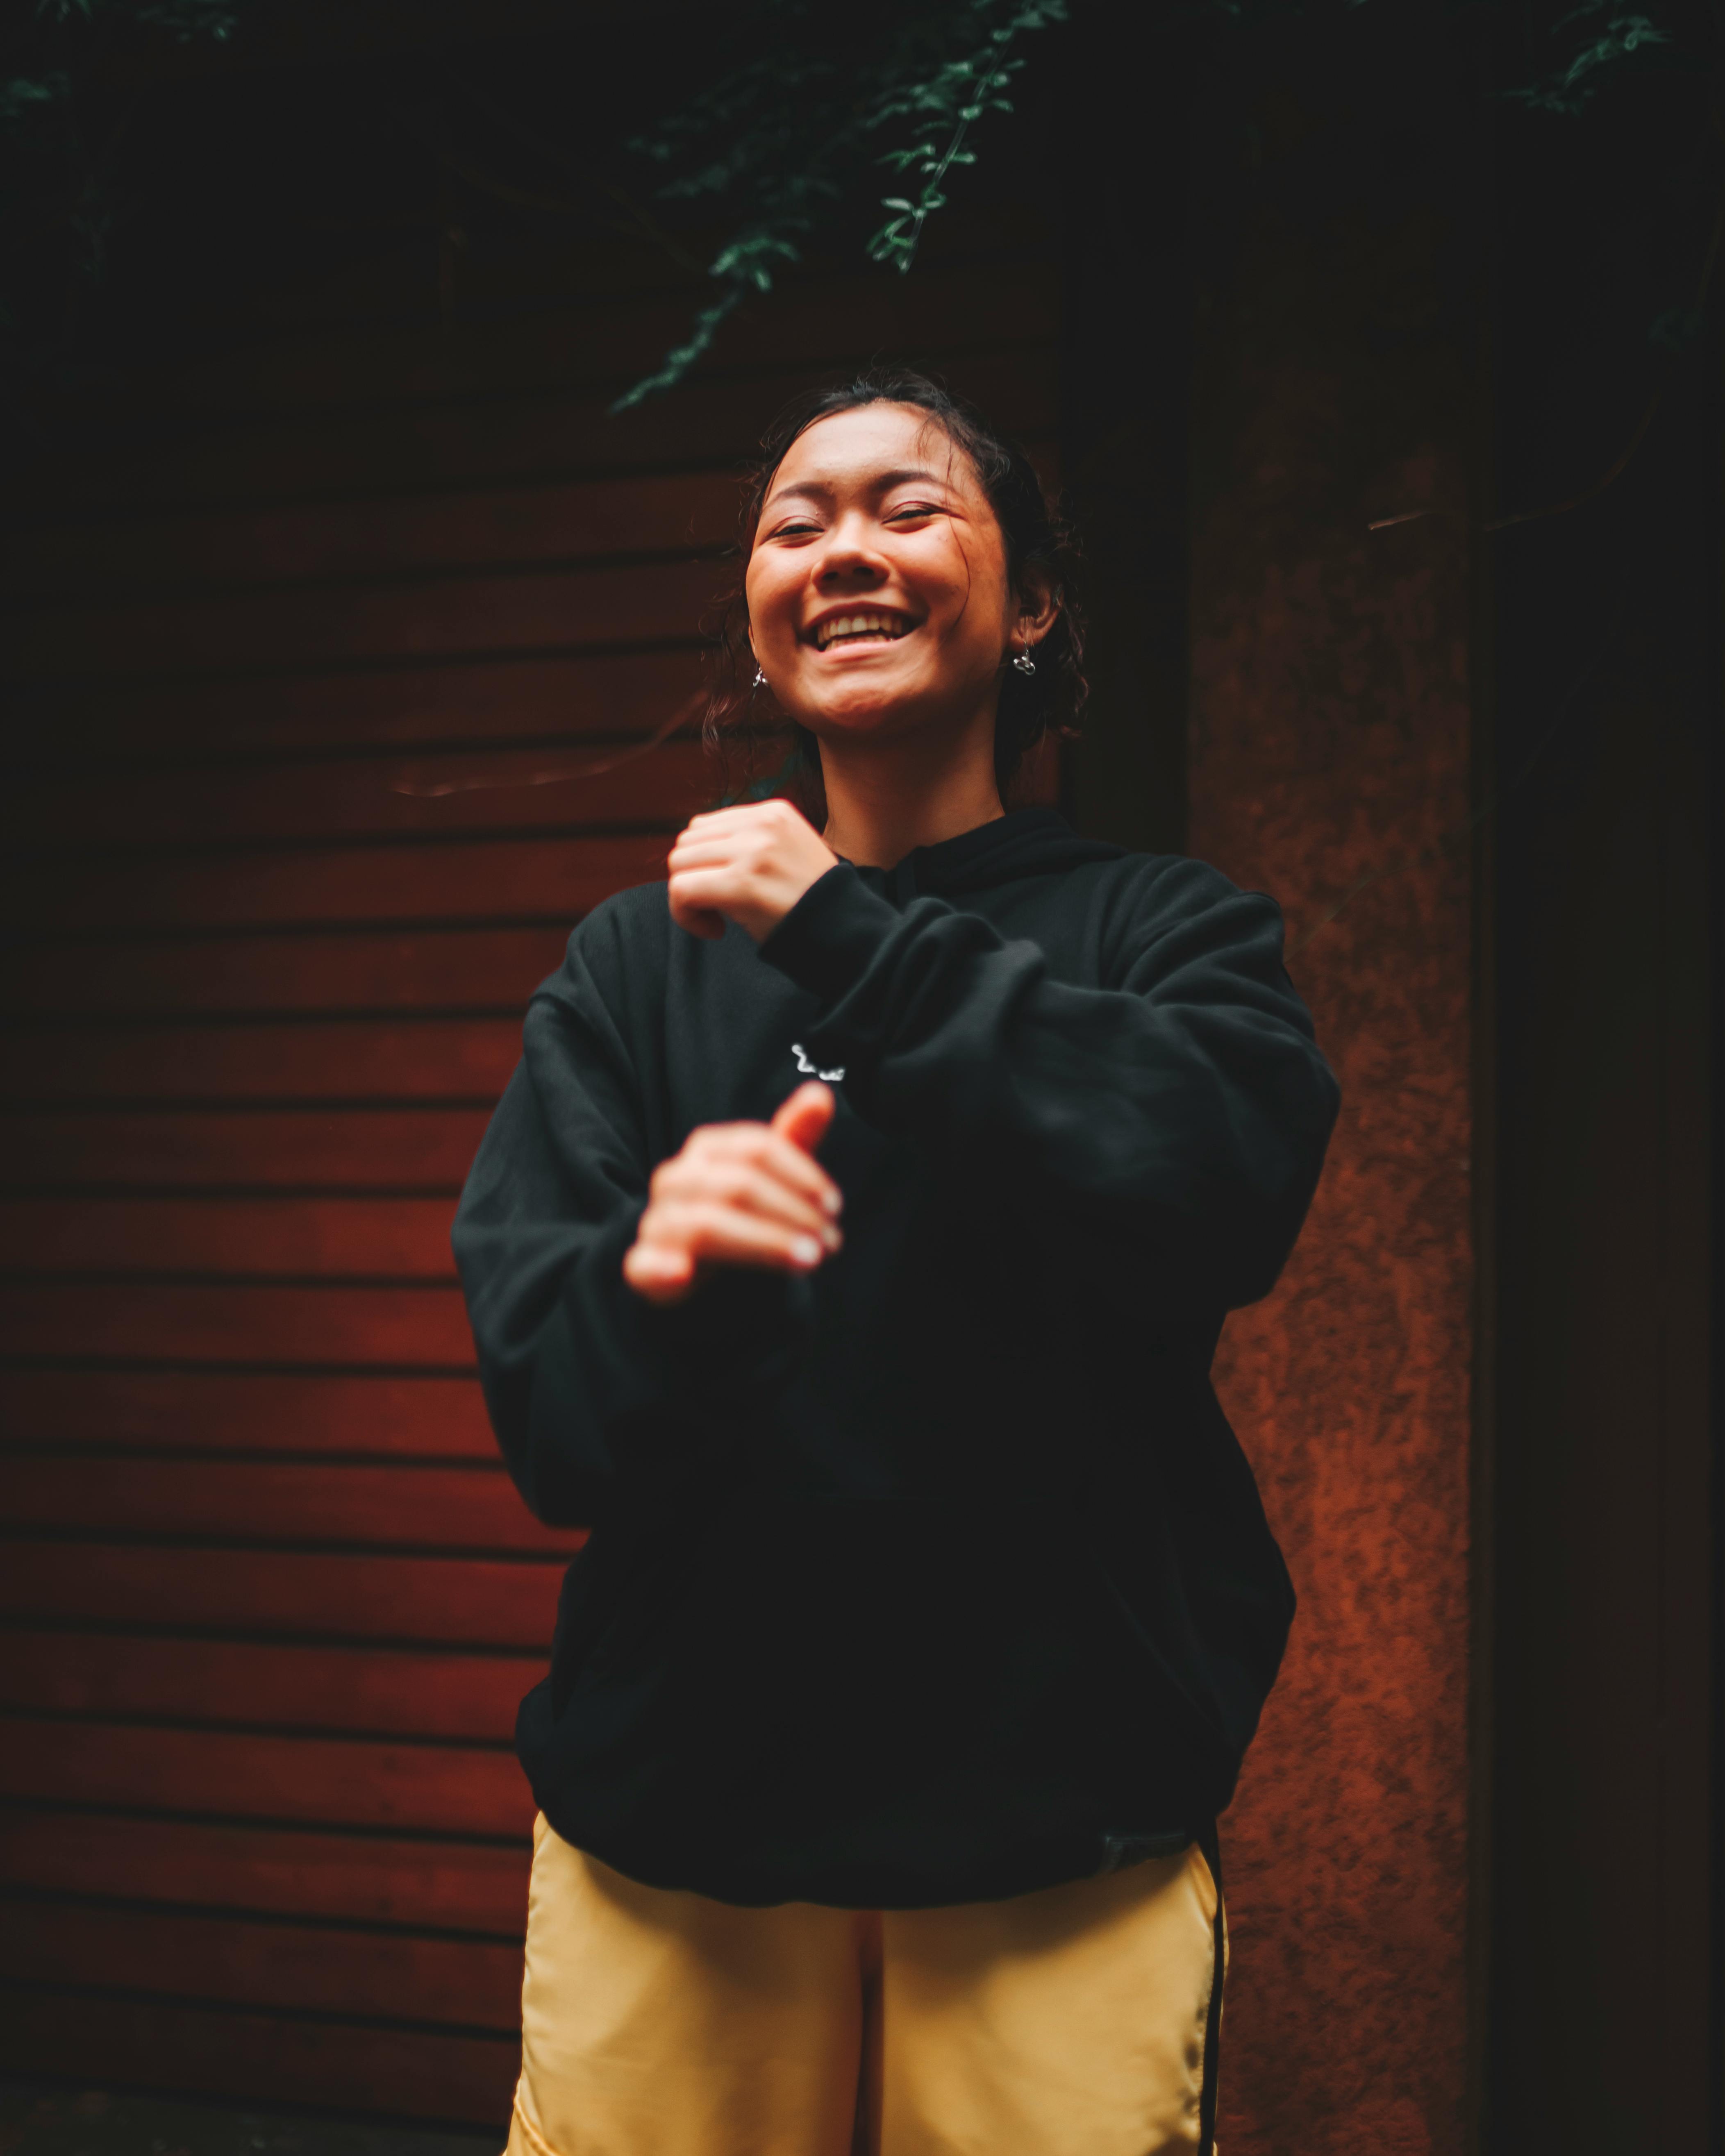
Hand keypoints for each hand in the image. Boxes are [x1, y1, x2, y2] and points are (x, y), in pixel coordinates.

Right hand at [622, 1082, 839, 1305]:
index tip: (835, 1206)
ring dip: (763, 1243)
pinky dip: (661, 1266)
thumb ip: (793, 1138)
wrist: (695, 1264)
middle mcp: (676, 1178)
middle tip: (830, 1242)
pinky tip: (683, 1272)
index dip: (802, 1175)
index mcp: (707, 1149)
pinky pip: (644, 1264)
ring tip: (806, 1261)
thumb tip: (820, 1093)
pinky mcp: (643, 1267)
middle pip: (738, 1185)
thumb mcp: (770, 1177)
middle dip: (791, 1214)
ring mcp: (657, 1221)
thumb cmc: (740, 1214)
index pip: (757, 1148)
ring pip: (706, 1224)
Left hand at [666, 799, 838, 942]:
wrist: (846, 932)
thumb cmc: (812, 903)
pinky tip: (714, 931)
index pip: (705, 826)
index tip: (725, 891)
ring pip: (678, 863)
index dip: (704, 863)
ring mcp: (752, 851)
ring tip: (718, 918)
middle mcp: (762, 823)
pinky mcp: (742, 883)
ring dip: (688, 897)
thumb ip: (749, 842)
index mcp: (773, 812)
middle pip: (687, 842)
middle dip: (693, 877)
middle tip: (718, 908)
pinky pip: (682, 890)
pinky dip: (686, 916)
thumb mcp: (788, 853)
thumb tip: (695, 851)